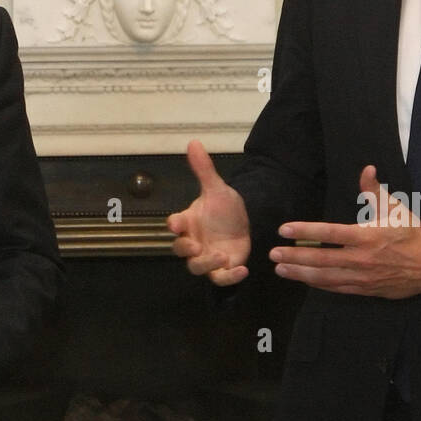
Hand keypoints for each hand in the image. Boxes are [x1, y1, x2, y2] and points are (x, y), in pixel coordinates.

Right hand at [167, 139, 250, 285]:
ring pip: (196, 267)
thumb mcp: (216, 188)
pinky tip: (242, 269)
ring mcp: (206, 256)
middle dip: (185, 249)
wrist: (246, 223)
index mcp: (189, 221)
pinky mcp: (222, 269)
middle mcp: (194, 241)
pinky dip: (229, 277)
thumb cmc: (225, 208)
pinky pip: (220, 279)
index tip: (176, 223)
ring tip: (221, 256)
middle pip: (179, 250)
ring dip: (206, 263)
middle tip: (194, 245)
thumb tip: (194, 142)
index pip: (174, 224)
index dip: (174, 224)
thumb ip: (203, 169)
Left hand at [268, 165, 420, 297]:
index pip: (330, 233)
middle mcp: (361, 258)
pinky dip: (319, 285)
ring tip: (281, 269)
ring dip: (301, 273)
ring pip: (325, 278)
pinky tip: (305, 280)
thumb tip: (366, 169)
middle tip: (273, 253)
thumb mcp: (395, 209)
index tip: (284, 229)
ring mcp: (362, 277)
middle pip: (321, 259)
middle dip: (295, 256)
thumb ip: (374, 191)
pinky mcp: (366, 290)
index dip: (305, 230)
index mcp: (367, 236)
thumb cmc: (413, 235)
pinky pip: (337, 288)